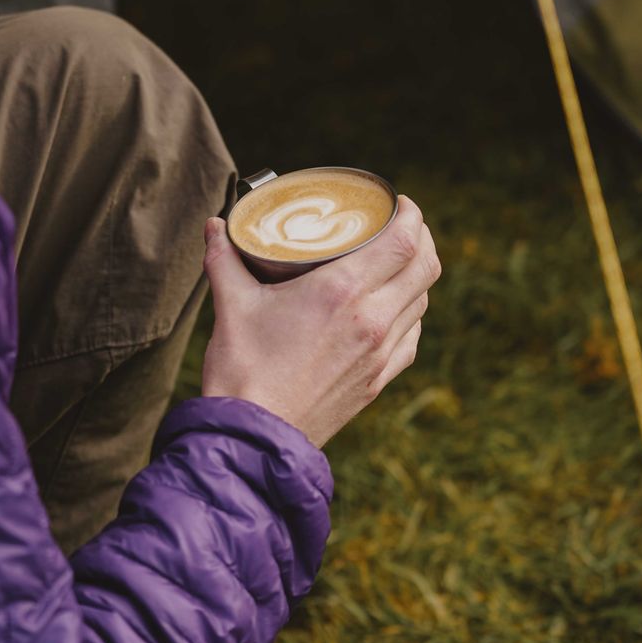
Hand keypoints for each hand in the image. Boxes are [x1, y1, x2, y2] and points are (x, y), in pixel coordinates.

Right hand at [201, 198, 440, 447]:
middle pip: (425, 266)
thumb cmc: (242, 370)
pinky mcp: (378, 381)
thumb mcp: (232, 304)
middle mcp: (372, 319)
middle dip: (420, 238)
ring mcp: (380, 354)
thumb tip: (215, 227)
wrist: (254, 439)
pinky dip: (409, 314)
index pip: (404, 240)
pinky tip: (391, 309)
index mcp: (343, 292)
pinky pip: (411, 338)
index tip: (399, 203)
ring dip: (415, 276)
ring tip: (395, 263)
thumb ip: (224, 258)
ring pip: (421, 301)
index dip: (411, 215)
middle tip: (401, 226)